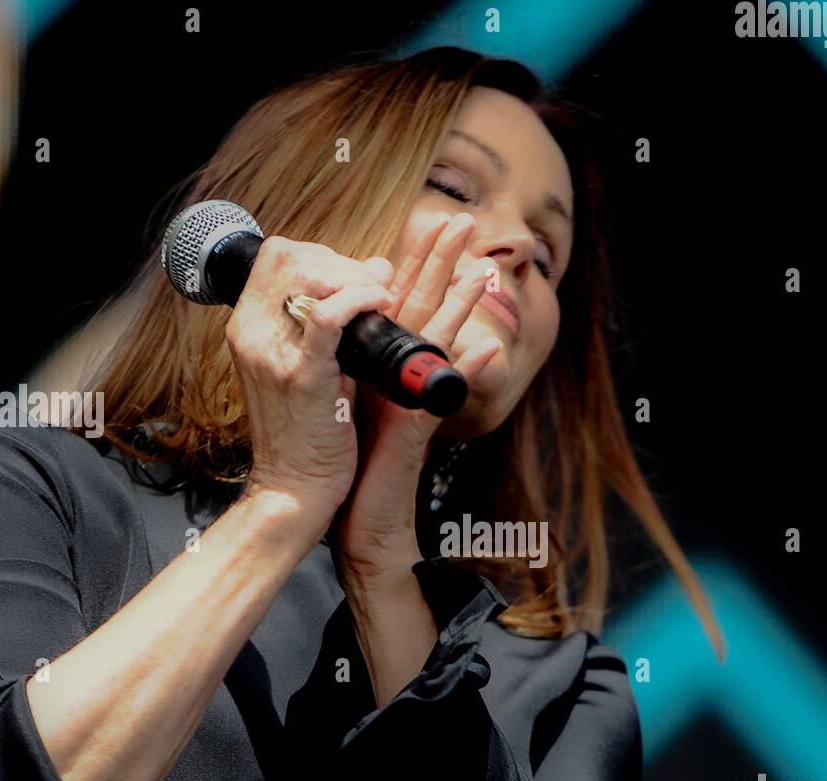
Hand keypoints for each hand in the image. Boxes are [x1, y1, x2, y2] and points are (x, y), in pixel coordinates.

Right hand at [224, 235, 395, 547]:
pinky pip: (327, 316)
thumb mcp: (314, 365)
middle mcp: (253, 334)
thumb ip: (337, 320)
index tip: (354, 280)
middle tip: (372, 290)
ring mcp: (273, 354)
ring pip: (307, 275)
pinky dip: (358, 299)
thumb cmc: (311, 433)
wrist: (295, 491)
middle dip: (340, 262)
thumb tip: (378, 268)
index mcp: (250, 329)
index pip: (276, 256)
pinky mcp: (303, 376)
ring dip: (353, 277)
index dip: (321, 255)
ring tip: (380, 298)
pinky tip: (382, 303)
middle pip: (289, 256)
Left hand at [332, 211, 504, 581]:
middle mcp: (400, 376)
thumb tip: (342, 319)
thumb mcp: (338, 396)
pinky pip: (440, 395)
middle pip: (425, 307)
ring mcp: (411, 401)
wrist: (341, 510)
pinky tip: (488, 352)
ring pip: (440, 341)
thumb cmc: (338, 458)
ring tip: (485, 272)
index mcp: (379, 363)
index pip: (399, 300)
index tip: (426, 223)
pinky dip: (467, 373)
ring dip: (464, 306)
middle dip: (442, 263)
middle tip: (462, 223)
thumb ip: (349, 359)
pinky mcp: (412, 429)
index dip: (413, 262)